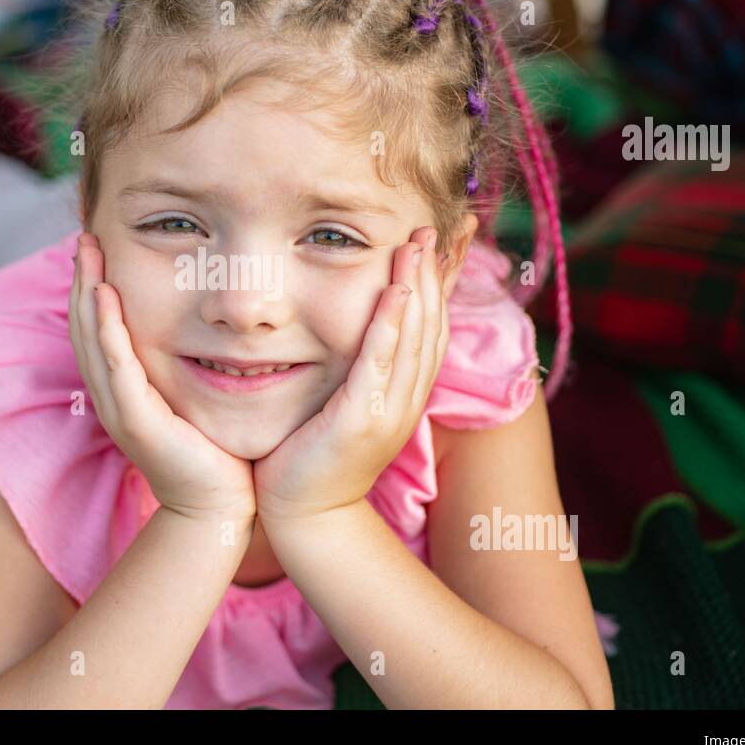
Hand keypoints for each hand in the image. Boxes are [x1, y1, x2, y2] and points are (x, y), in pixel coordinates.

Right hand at [70, 232, 256, 523]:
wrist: (222, 509)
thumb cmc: (219, 453)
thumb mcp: (198, 398)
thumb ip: (194, 364)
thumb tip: (210, 327)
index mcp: (126, 390)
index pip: (100, 330)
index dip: (94, 289)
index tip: (100, 246)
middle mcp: (114, 397)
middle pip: (86, 328)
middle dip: (83, 281)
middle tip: (85, 236)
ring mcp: (121, 410)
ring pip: (92, 341)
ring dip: (87, 294)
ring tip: (86, 252)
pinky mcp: (136, 423)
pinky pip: (116, 367)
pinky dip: (107, 330)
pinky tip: (106, 296)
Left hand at [253, 225, 455, 523]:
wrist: (302, 515)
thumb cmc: (311, 457)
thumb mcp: (343, 406)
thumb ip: (356, 372)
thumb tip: (352, 335)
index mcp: (403, 394)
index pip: (430, 329)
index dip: (439, 286)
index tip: (442, 243)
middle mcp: (405, 399)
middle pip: (431, 326)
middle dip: (435, 275)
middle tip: (434, 228)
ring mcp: (389, 411)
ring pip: (413, 337)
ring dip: (417, 287)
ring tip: (417, 244)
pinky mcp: (363, 420)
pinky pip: (382, 361)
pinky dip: (391, 323)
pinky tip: (396, 290)